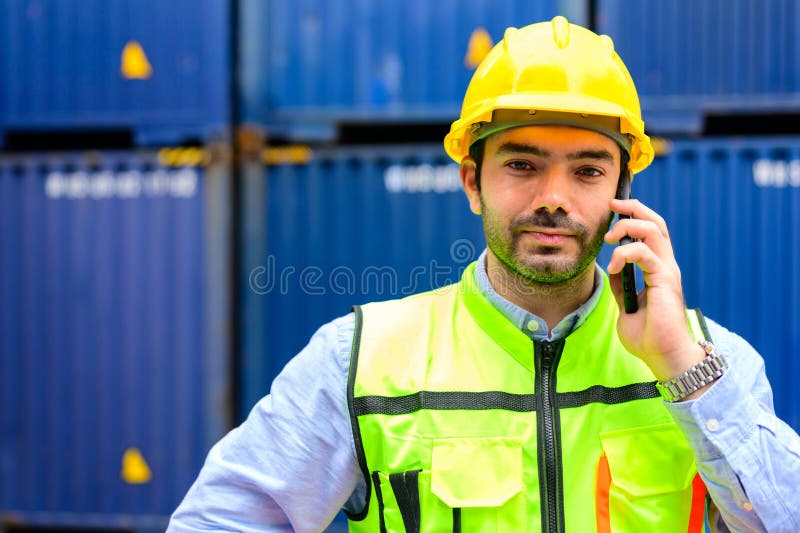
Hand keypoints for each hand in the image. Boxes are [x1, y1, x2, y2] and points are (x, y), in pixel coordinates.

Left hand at [604, 198, 706, 382]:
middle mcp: (666, 266)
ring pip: (653, 231)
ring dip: (626, 228)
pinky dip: (625, 254)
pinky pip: (645, 253)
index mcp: (658, 270)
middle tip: (613, 206)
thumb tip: (612, 271)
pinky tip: (614, 266)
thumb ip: (622, 287)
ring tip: (608, 240)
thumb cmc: (648, 337)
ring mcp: (667, 271)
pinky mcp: (665, 280)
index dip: (635, 215)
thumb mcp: (627, 306)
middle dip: (633, 209)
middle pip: (656, 223)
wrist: (664, 356)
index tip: (614, 209)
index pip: (651, 232)